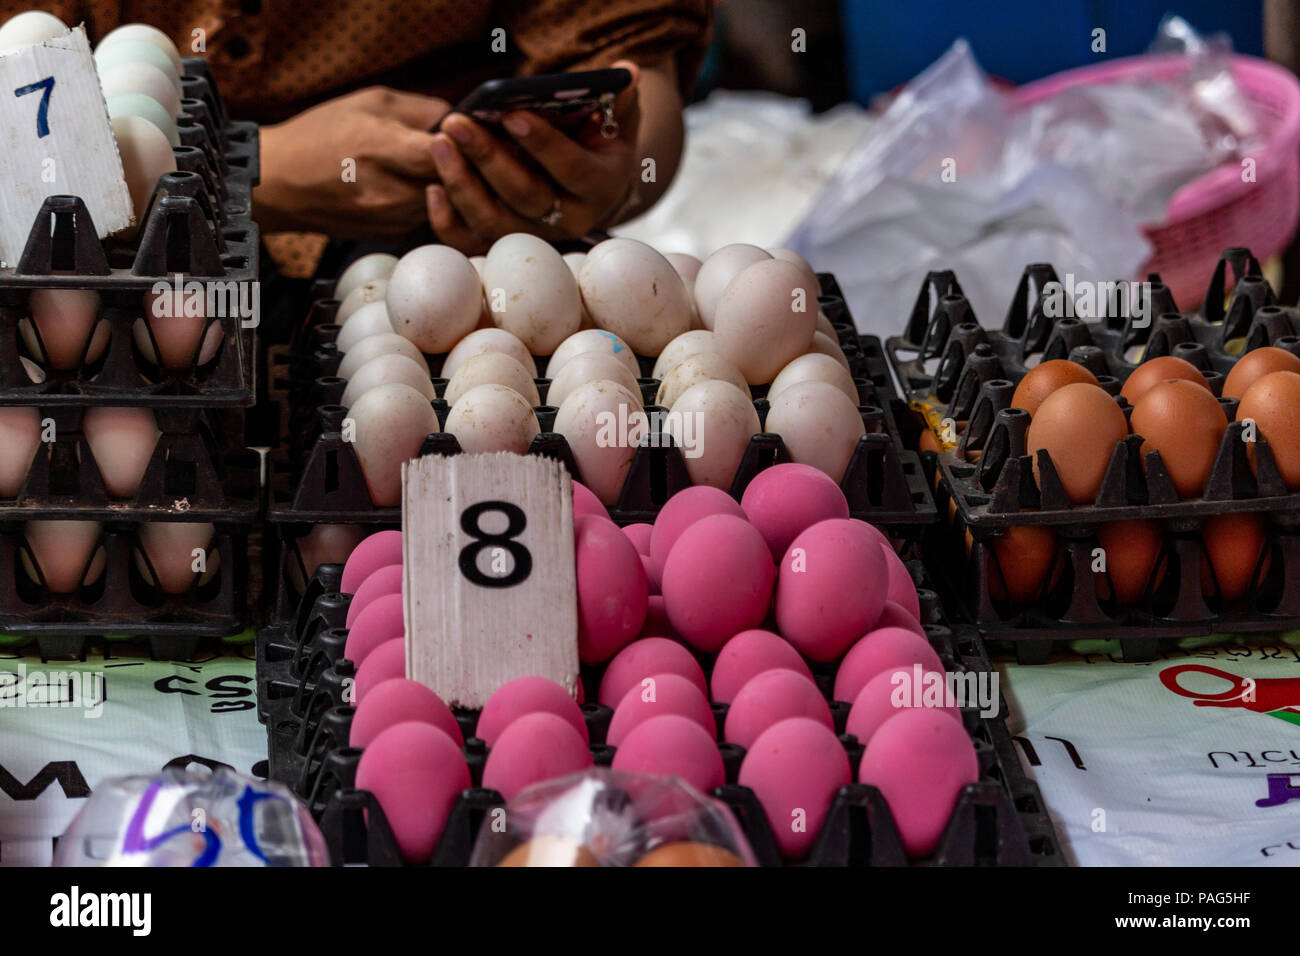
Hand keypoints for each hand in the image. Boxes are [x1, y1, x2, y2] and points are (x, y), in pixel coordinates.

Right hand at [254, 86, 450, 236]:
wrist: (279, 184)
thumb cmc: (320, 136)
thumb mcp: (370, 102)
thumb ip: (423, 110)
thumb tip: (463, 120)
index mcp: (379, 149)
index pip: (445, 153)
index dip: (463, 142)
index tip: (466, 132)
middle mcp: (388, 192)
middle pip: (452, 182)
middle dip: (461, 164)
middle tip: (460, 147)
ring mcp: (392, 219)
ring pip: (444, 202)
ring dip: (446, 184)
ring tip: (428, 163)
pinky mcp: (393, 235)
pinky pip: (428, 215)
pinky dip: (429, 199)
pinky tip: (409, 182)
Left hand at [426, 60, 643, 253]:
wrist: (587, 185)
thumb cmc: (597, 144)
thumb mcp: (617, 122)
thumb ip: (620, 101)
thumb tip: (626, 73)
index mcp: (599, 188)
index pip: (571, 169)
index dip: (542, 143)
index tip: (512, 113)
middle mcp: (569, 221)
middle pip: (526, 196)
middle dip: (488, 158)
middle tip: (457, 124)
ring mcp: (533, 236)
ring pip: (493, 222)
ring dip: (461, 184)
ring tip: (439, 144)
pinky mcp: (503, 244)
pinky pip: (471, 242)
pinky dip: (447, 221)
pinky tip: (432, 189)